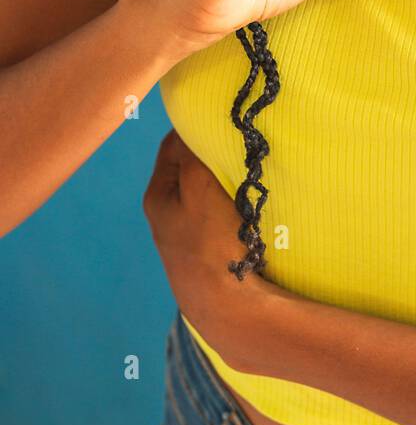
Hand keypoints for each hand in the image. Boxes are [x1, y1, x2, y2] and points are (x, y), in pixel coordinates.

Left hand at [142, 128, 269, 365]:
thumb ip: (191, 151)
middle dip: (210, 154)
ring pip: (205, 195)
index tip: (220, 115)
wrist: (227, 309)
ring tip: (246, 172)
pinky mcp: (208, 257)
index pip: (172, 146)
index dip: (194, 127)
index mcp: (157, 197)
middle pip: (188, 170)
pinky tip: (249, 208)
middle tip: (237, 140)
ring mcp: (187, 240)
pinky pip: (220, 218)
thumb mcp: (198, 185)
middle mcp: (166, 218)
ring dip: (223, 182)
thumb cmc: (210, 243)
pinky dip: (233, 206)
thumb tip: (190, 124)